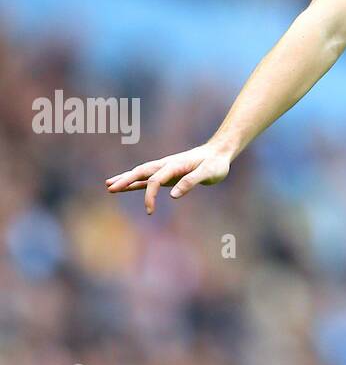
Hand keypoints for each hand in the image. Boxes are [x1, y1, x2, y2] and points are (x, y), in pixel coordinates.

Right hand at [105, 142, 232, 213]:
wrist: (218, 153)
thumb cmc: (215, 163)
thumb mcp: (208, 173)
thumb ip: (191, 182)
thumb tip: (172, 195)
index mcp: (174, 165)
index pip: (155, 180)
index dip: (150, 196)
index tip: (150, 211)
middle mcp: (166, 165)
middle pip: (141, 172)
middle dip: (125, 180)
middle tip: (109, 188)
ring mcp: (166, 168)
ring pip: (141, 173)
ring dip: (126, 179)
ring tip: (108, 185)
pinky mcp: (168, 174)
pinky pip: (148, 178)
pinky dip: (136, 182)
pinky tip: (126, 186)